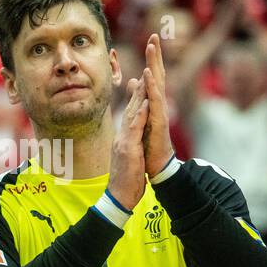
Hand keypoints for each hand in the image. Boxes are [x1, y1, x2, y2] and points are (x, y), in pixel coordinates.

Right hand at [106, 75, 149, 210]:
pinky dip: (140, 115)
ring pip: (132, 114)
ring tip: (147, 78)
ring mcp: (123, 142)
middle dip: (139, 89)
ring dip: (139, 95)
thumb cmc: (126, 181)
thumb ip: (131, 147)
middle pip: (131, 108)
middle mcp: (122, 137)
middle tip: (146, 69)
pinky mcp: (128, 149)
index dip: (137, 97)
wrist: (119, 197)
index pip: (131, 114)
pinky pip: (135, 129)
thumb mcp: (129, 160)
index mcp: (124, 139)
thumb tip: (131, 142)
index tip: (144, 80)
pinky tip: (146, 103)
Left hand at [141, 34, 174, 176]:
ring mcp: (159, 110)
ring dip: (154, 64)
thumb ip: (138, 96)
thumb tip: (134, 80)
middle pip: (157, 73)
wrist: (156, 163)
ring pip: (157, 83)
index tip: (150, 40)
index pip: (152, 75)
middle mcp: (158, 103)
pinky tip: (148, 73)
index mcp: (152, 101)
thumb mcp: (141, 114)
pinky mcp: (159, 120)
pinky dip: (152, 86)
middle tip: (154, 35)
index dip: (151, 58)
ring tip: (151, 47)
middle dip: (155, 55)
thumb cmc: (149, 141)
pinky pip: (155, 100)